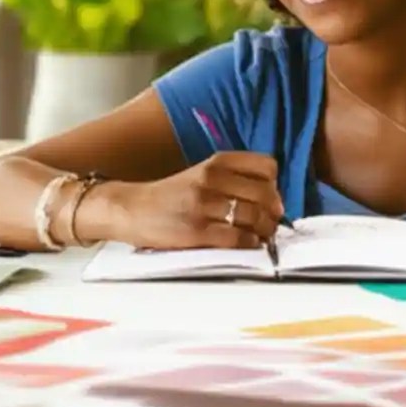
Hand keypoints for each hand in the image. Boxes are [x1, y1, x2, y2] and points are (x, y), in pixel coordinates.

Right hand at [108, 151, 283, 250]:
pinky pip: (238, 238)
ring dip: (265, 230)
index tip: (270, 197)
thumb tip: (272, 199)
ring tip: (261, 236)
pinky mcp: (197, 231)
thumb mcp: (201, 174)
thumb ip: (233, 179)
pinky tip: (247, 245)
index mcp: (216, 162)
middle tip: (271, 222)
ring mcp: (204, 205)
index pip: (266, 166)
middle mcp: (212, 179)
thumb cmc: (169, 195)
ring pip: (255, 217)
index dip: (274, 184)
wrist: (131, 209)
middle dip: (274, 212)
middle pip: (265, 194)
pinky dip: (250, 244)